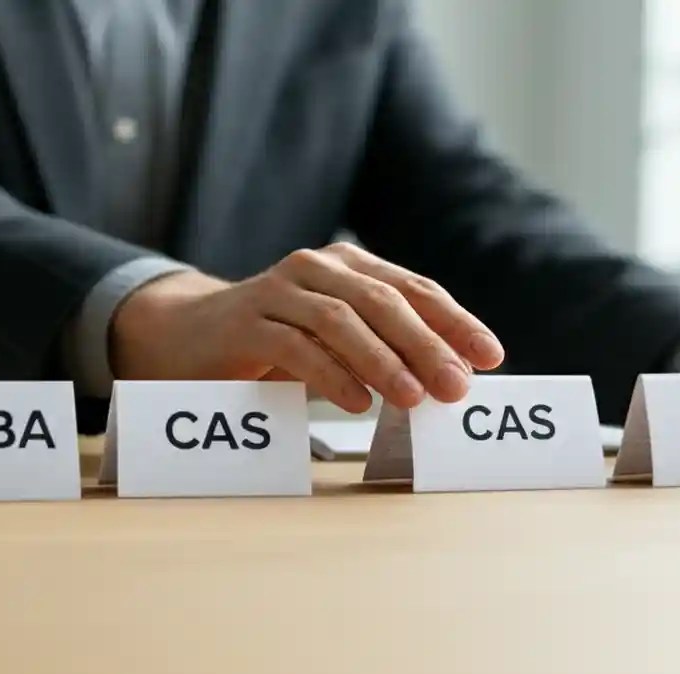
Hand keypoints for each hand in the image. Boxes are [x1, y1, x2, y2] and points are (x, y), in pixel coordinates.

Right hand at [110, 243, 505, 412]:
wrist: (189, 335)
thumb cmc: (282, 341)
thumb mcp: (342, 339)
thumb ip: (390, 347)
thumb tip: (455, 379)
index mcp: (352, 265)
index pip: (416, 289)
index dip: (456, 322)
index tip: (491, 358)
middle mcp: (318, 267)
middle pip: (384, 302)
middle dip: (427, 345)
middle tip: (457, 387)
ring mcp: (278, 290)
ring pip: (342, 320)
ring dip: (384, 361)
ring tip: (414, 399)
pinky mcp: (246, 321)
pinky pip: (296, 346)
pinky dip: (332, 374)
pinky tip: (358, 402)